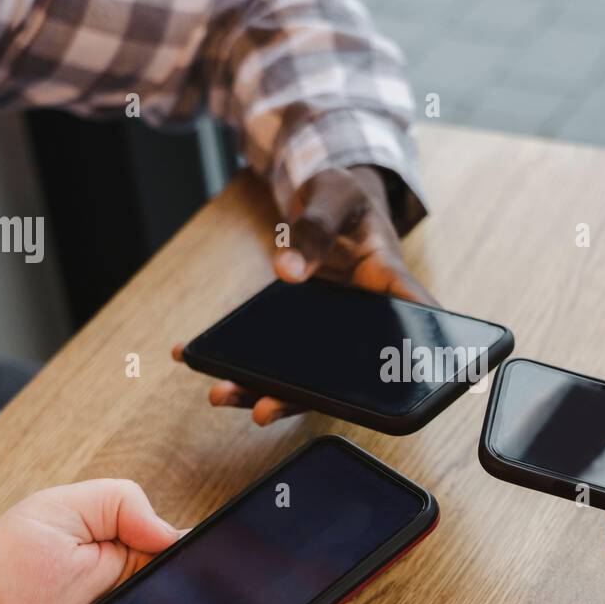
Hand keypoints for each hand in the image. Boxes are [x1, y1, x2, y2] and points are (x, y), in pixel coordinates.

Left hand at [172, 165, 434, 425]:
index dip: (411, 357)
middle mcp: (365, 316)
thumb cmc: (342, 193)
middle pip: (345, 372)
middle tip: (263, 410)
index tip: (401, 386)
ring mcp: (334, 329)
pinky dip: (236, 357)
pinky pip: (277, 353)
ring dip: (262, 389)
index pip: (412, 319)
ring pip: (306, 374)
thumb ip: (314, 229)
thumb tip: (287, 272)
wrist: (325, 199)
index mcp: (388, 280)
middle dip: (301, 397)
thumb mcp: (331, 195)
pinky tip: (192, 354)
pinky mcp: (305, 328)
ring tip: (222, 394)